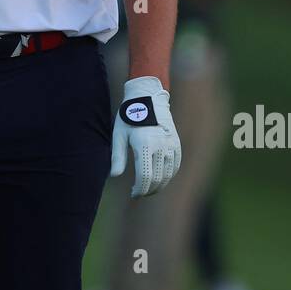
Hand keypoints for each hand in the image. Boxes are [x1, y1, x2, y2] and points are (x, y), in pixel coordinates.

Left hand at [110, 77, 180, 197]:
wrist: (148, 96)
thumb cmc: (129, 116)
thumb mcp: (119, 134)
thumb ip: (117, 156)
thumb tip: (114, 175)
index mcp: (144, 144)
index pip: (145, 177)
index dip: (140, 190)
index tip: (134, 193)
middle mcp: (160, 145)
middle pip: (158, 178)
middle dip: (149, 190)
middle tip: (140, 193)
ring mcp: (170, 144)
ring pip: (169, 174)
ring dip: (160, 185)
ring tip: (150, 188)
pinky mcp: (176, 142)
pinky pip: (176, 164)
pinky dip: (170, 175)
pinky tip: (161, 178)